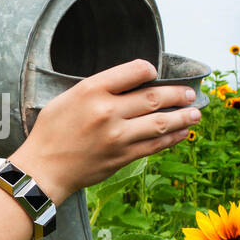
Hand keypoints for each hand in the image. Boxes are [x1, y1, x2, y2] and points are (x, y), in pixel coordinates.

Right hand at [10, 59, 199, 204]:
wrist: (44, 169)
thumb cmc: (51, 131)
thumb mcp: (67, 98)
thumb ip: (97, 89)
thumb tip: (128, 86)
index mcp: (92, 90)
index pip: (134, 71)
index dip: (150, 70)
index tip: (155, 72)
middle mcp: (108, 111)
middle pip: (154, 97)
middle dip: (177, 95)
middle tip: (190, 94)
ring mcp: (118, 136)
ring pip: (160, 123)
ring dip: (182, 117)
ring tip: (195, 113)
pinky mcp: (123, 156)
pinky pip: (154, 145)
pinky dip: (172, 138)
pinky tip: (182, 133)